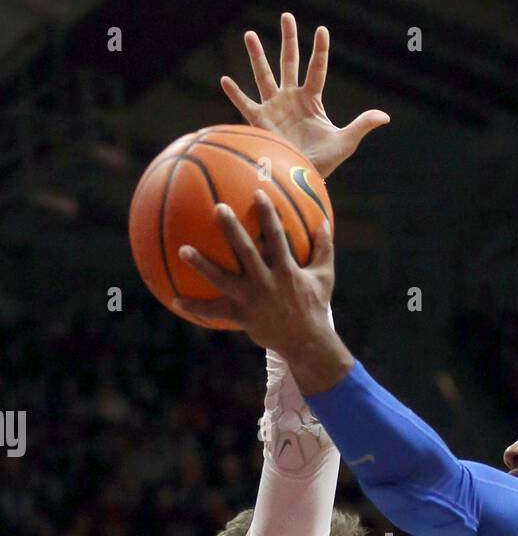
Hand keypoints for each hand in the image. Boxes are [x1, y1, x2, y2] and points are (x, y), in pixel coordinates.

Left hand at [174, 191, 348, 376]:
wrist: (306, 342)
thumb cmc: (315, 305)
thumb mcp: (324, 276)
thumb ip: (323, 248)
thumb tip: (325, 222)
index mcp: (286, 270)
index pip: (276, 237)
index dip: (268, 215)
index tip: (257, 193)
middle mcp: (266, 282)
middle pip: (245, 252)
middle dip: (232, 230)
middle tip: (218, 208)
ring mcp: (251, 300)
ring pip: (222, 280)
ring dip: (202, 264)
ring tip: (182, 249)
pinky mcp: (241, 316)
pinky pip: (215, 311)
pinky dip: (196, 306)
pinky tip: (175, 299)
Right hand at [221, 15, 388, 178]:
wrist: (301, 178)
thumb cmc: (324, 161)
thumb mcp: (346, 142)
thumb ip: (362, 125)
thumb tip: (385, 116)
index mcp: (312, 99)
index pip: (317, 69)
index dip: (320, 51)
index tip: (322, 30)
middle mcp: (291, 98)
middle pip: (289, 62)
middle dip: (288, 39)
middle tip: (286, 15)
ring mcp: (274, 107)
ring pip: (264, 75)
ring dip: (257, 55)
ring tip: (249, 33)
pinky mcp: (260, 121)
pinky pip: (244, 104)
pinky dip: (234, 93)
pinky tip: (224, 79)